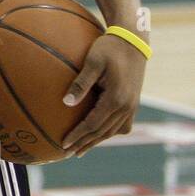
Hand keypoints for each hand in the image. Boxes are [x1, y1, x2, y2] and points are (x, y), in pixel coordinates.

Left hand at [60, 33, 146, 155]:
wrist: (133, 42)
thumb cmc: (109, 48)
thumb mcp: (92, 62)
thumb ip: (80, 83)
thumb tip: (66, 103)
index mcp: (116, 99)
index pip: (93, 125)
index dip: (78, 135)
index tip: (63, 144)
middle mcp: (126, 107)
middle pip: (102, 133)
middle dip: (85, 144)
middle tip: (68, 153)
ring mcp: (131, 107)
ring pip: (112, 131)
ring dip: (96, 141)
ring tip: (80, 149)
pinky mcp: (132, 104)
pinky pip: (120, 124)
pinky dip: (107, 132)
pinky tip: (97, 134)